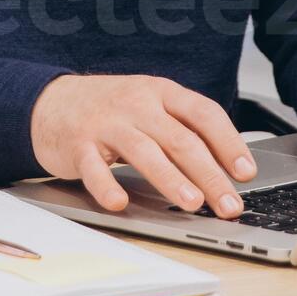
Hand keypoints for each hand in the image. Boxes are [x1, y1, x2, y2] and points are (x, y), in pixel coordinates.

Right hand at [29, 74, 257, 217]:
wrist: (51, 101)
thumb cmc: (110, 109)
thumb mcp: (149, 105)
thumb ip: (181, 129)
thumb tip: (225, 169)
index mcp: (160, 92)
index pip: (203, 114)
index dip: (228, 142)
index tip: (245, 172)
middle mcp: (137, 104)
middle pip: (181, 139)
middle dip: (209, 174)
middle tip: (228, 203)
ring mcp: (106, 123)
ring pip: (145, 152)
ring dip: (171, 179)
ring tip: (192, 203)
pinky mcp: (78, 144)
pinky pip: (94, 167)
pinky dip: (106, 186)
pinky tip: (119, 202)